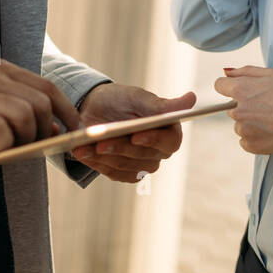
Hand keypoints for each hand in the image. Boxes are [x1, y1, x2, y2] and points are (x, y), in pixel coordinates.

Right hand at [0, 60, 81, 153]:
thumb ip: (11, 102)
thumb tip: (48, 125)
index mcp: (0, 70)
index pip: (47, 87)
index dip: (67, 110)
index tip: (76, 130)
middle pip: (41, 102)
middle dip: (49, 129)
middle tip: (40, 147)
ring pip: (24, 115)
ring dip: (27, 139)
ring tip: (14, 150)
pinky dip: (4, 145)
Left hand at [70, 84, 194, 182]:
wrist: (95, 110)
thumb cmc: (121, 101)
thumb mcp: (138, 98)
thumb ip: (162, 105)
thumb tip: (191, 98)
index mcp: (169, 131)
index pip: (170, 142)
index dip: (153, 141)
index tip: (136, 135)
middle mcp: (159, 152)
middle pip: (143, 156)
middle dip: (119, 148)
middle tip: (99, 141)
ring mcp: (142, 165)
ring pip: (125, 165)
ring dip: (102, 156)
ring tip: (81, 146)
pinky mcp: (125, 174)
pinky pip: (112, 173)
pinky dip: (96, 163)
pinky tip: (82, 152)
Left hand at [213, 65, 272, 154]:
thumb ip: (246, 72)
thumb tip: (226, 72)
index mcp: (241, 90)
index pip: (219, 86)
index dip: (232, 86)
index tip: (246, 90)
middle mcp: (239, 111)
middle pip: (232, 107)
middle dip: (245, 105)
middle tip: (270, 105)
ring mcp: (245, 131)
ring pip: (240, 125)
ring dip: (251, 122)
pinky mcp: (253, 147)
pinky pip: (246, 141)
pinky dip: (256, 137)